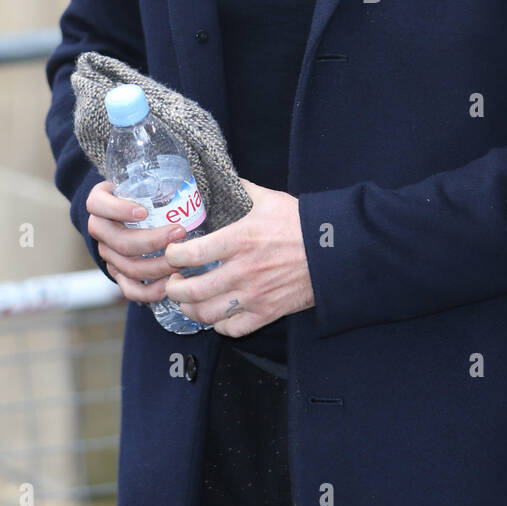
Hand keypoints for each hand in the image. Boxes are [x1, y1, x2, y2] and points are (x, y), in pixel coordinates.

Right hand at [86, 180, 188, 302]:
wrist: (130, 214)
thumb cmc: (142, 193)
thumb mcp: (142, 181)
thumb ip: (156, 181)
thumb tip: (191, 180)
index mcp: (100, 203)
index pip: (97, 204)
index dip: (118, 209)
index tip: (144, 211)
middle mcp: (100, 229)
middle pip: (118, 241)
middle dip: (152, 240)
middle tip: (179, 232)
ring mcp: (107, 253)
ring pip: (126, 266)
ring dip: (157, 266)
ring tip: (181, 259)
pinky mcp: (118, 273)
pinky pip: (129, 288)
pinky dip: (149, 291)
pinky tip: (168, 285)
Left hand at [162, 178, 315, 336]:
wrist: (334, 251)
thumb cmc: (302, 224)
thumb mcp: (269, 200)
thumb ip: (242, 190)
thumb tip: (223, 177)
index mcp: (239, 240)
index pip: (190, 254)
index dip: (172, 256)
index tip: (172, 253)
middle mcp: (243, 271)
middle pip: (191, 291)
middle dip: (173, 288)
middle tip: (172, 281)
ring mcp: (254, 295)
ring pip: (207, 314)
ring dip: (190, 309)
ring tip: (188, 300)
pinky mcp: (267, 312)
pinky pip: (233, 328)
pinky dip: (219, 324)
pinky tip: (218, 312)